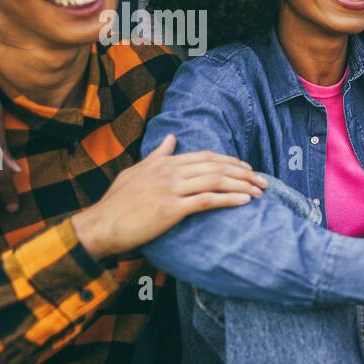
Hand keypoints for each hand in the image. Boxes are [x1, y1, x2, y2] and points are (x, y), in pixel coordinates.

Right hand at [70, 134, 266, 258]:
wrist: (100, 225)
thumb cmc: (116, 203)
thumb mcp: (135, 172)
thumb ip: (157, 155)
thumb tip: (172, 138)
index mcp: (163, 163)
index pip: (205, 156)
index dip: (230, 161)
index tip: (247, 168)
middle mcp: (169, 172)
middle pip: (215, 166)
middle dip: (243, 173)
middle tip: (263, 181)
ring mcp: (170, 189)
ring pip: (215, 181)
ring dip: (242, 186)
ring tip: (259, 192)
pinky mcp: (170, 208)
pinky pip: (207, 201)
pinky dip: (228, 199)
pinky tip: (244, 202)